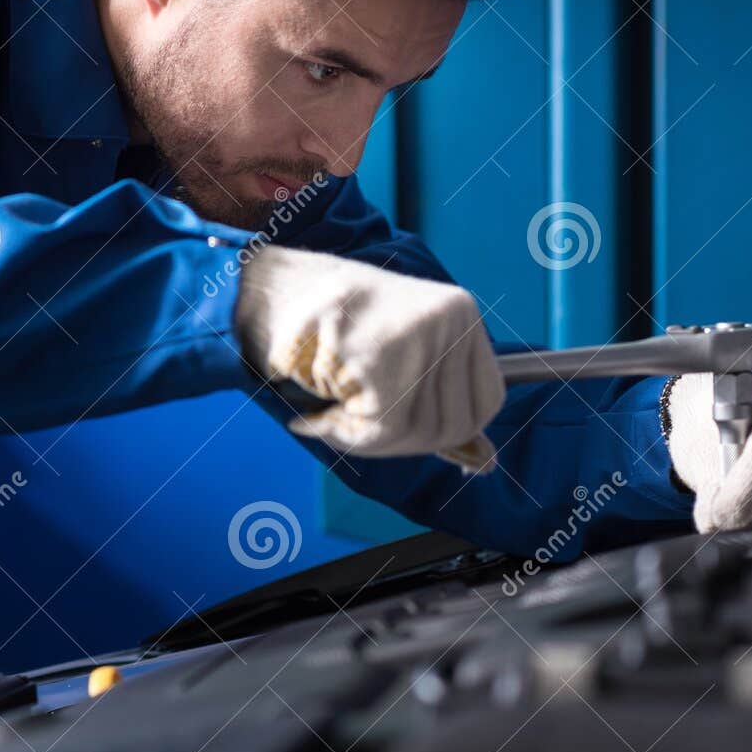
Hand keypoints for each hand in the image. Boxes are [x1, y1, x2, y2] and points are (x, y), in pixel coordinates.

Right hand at [237, 246, 504, 471]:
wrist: (267, 287)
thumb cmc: (333, 326)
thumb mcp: (401, 352)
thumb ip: (440, 402)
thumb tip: (485, 464)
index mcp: (461, 314)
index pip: (483, 406)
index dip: (443, 430)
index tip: (397, 419)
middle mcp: (449, 320)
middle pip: (448, 426)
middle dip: (396, 437)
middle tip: (351, 413)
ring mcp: (417, 336)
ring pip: (412, 431)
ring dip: (363, 430)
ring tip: (332, 397)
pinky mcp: (377, 359)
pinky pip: (373, 429)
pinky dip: (338, 427)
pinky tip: (317, 397)